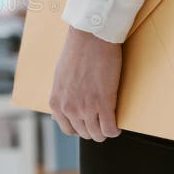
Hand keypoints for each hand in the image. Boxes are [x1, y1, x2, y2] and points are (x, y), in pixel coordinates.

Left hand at [49, 26, 122, 141]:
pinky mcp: (103, 103)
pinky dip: (115, 129)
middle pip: (84, 133)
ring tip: (110, 121)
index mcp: (56, 102)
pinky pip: (110, 129)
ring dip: (105, 130)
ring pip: (98, 134)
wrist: (90, 39)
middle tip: (102, 119)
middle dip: (94, 129)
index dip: (80, 128)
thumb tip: (63, 108)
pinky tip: (117, 122)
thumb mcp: (60, 77)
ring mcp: (86, 108)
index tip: (88, 122)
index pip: (68, 129)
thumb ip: (62, 95)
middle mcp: (69, 108)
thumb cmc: (76, 52)